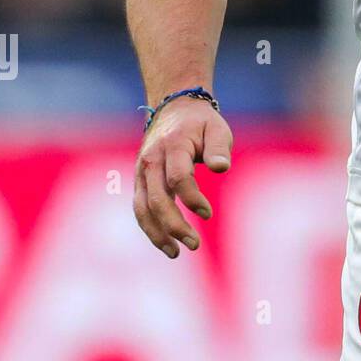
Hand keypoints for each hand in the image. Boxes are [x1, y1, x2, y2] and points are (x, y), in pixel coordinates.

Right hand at [133, 97, 232, 258]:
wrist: (172, 108)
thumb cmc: (201, 122)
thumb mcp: (217, 127)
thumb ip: (219, 147)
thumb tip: (221, 168)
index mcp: (173, 145)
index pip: (178, 178)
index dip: (192, 198)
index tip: (208, 214)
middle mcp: (152, 160)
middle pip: (156, 199)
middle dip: (174, 225)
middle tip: (194, 244)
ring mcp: (141, 171)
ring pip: (142, 208)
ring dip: (157, 233)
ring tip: (176, 253)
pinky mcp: (139, 180)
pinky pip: (139, 208)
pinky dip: (150, 228)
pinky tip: (166, 243)